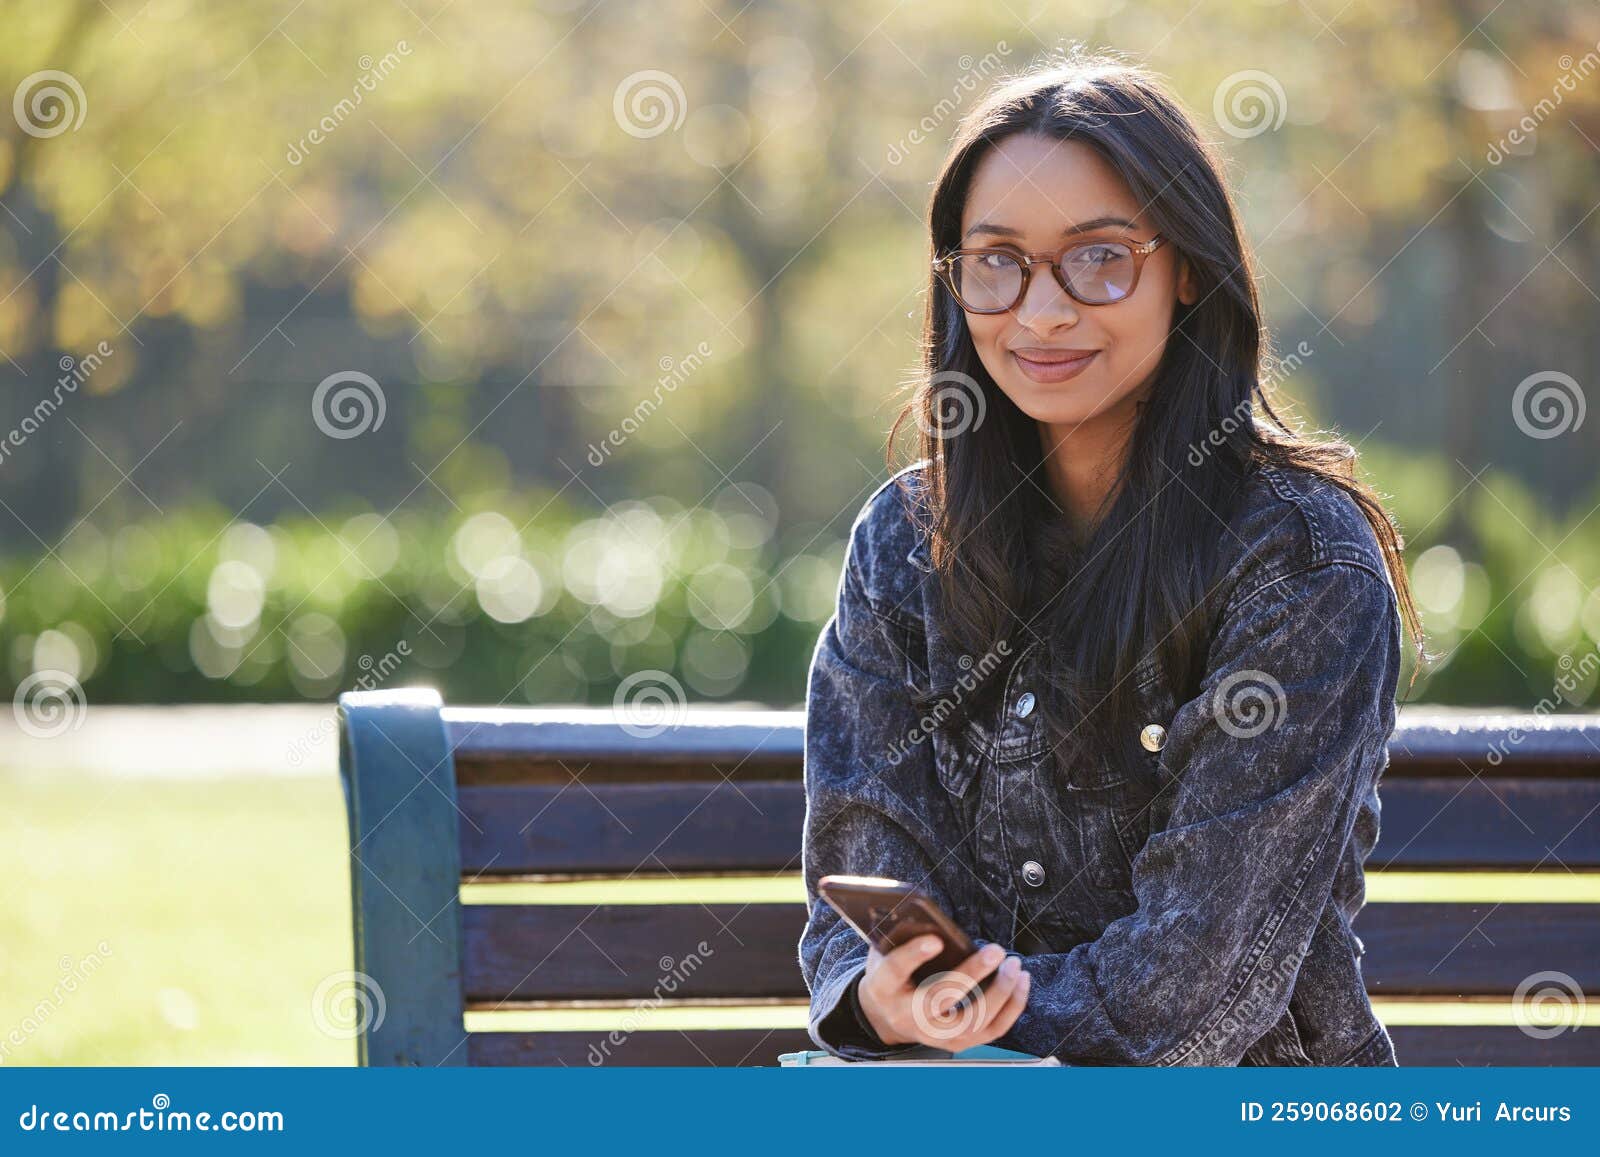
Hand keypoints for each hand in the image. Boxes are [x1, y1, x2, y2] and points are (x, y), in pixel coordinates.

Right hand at [856, 935, 1030, 1050]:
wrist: (885, 1017)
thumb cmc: (892, 976)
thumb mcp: (885, 952)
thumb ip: (901, 936)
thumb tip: (927, 914)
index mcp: (883, 987)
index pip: (896, 971)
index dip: (914, 955)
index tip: (935, 940)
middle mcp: (907, 1016)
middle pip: (940, 998)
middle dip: (971, 974)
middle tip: (994, 951)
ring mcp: (934, 1034)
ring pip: (973, 1019)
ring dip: (1000, 991)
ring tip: (1013, 965)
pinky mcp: (957, 1043)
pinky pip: (992, 1029)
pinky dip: (1012, 1006)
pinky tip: (1021, 983)